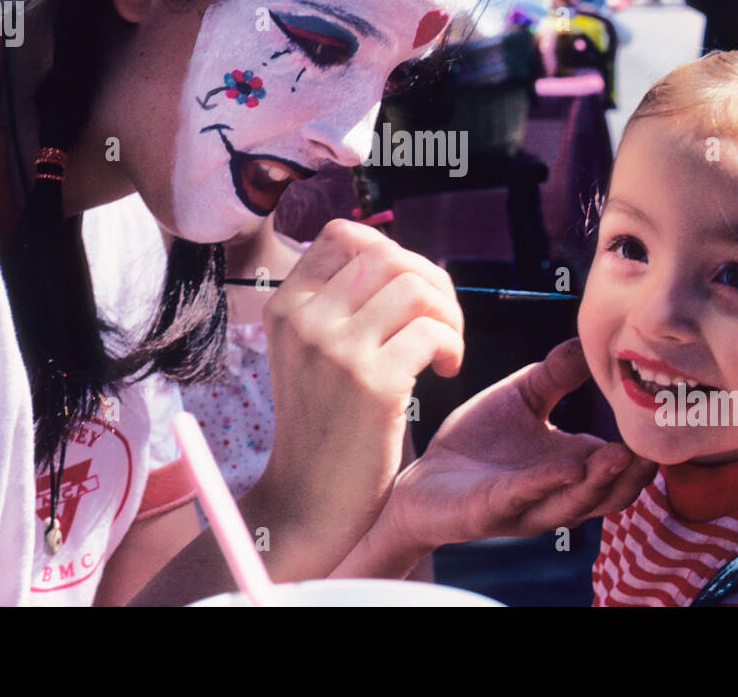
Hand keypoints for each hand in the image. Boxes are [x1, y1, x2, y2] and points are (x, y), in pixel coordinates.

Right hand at [259, 219, 463, 546]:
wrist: (306, 502)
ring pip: (416, 287)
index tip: (408, 294)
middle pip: (388, 254)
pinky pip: (432, 332)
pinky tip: (446, 370)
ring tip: (446, 348)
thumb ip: (338, 304)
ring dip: (448, 313)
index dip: (392, 252)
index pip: (344, 234)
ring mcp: (336, 351)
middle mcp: (305, 320)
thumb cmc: (323, 424)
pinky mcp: (372, 385)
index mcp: (286, 306)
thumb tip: (397, 257)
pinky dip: (452, 345)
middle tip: (440, 322)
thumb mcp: (309, 353)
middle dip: (430, 279)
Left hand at [377, 338, 656, 554]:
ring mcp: (528, 505)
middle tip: (655, 447)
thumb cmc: (477, 442)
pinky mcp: (493, 509)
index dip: (645, 449)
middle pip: (611, 493)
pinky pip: (526, 498)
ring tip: (622, 455)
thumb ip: (557, 373)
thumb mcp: (523, 397)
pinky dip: (549, 484)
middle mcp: (558, 491)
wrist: (423, 478)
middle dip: (635, 474)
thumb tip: (592, 338)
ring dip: (601, 483)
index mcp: (571, 464)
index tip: (669, 423)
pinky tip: (567, 468)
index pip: (620, 466)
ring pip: (576, 504)